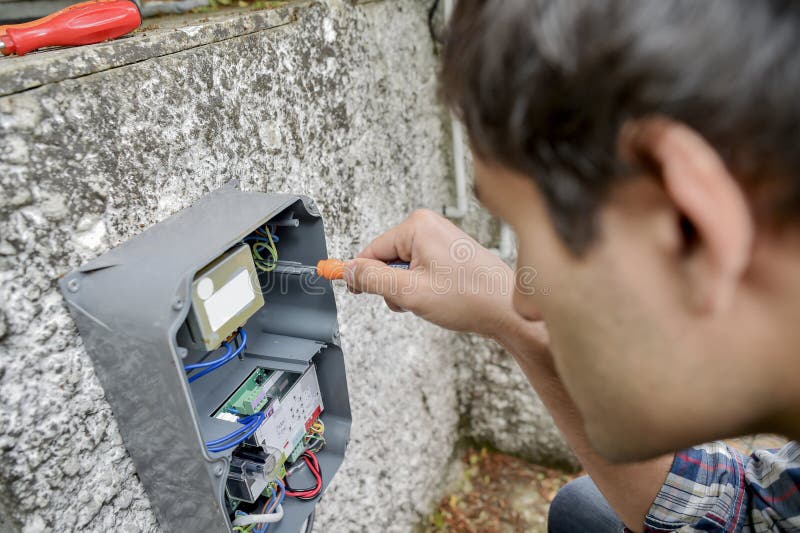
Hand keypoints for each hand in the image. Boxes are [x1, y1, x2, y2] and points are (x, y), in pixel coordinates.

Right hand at [345, 209, 519, 336]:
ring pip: (404, 268)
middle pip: (387, 259)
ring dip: (408, 289)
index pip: (372, 250)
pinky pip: (421, 269)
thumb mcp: (409, 291)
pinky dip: (423, 287)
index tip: (354, 290)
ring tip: (431, 299)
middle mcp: (430, 226)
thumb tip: (348, 270)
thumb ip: (373, 279)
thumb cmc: (471, 297)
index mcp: (418, 226)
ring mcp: (442, 238)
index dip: (363, 275)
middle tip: (412, 300)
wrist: (508, 310)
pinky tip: (440, 297)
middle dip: (393, 285)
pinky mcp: (450, 253)